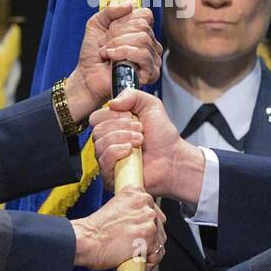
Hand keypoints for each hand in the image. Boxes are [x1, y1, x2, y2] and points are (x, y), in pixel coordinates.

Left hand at [63, 6, 161, 122]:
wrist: (87, 77)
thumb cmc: (92, 54)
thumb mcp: (96, 24)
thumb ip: (110, 11)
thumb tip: (130, 5)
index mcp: (141, 32)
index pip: (145, 15)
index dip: (125, 20)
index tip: (110, 30)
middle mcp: (150, 44)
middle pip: (142, 26)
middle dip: (117, 33)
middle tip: (105, 44)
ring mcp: (152, 59)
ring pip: (142, 39)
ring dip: (117, 44)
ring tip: (107, 53)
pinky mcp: (150, 73)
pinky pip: (143, 55)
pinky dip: (124, 53)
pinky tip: (112, 58)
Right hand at [71, 189, 166, 270]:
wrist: (86, 240)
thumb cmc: (94, 229)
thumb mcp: (115, 208)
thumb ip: (131, 210)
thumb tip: (140, 222)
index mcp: (136, 192)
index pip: (153, 210)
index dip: (145, 224)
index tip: (137, 232)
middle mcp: (145, 203)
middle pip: (159, 225)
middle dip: (150, 238)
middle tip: (135, 246)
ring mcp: (148, 219)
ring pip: (160, 240)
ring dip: (150, 251)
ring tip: (135, 255)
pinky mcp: (148, 237)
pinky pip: (157, 254)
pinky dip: (149, 262)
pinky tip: (138, 261)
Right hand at [89, 88, 206, 202]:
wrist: (173, 159)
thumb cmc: (163, 137)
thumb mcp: (151, 105)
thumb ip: (132, 95)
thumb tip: (112, 102)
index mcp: (113, 126)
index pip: (96, 118)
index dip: (112, 115)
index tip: (131, 117)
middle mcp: (108, 143)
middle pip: (97, 130)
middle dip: (121, 127)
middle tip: (140, 130)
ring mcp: (108, 160)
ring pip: (99, 144)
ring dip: (123, 138)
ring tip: (140, 141)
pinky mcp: (111, 175)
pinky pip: (104, 160)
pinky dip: (117, 152)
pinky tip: (130, 151)